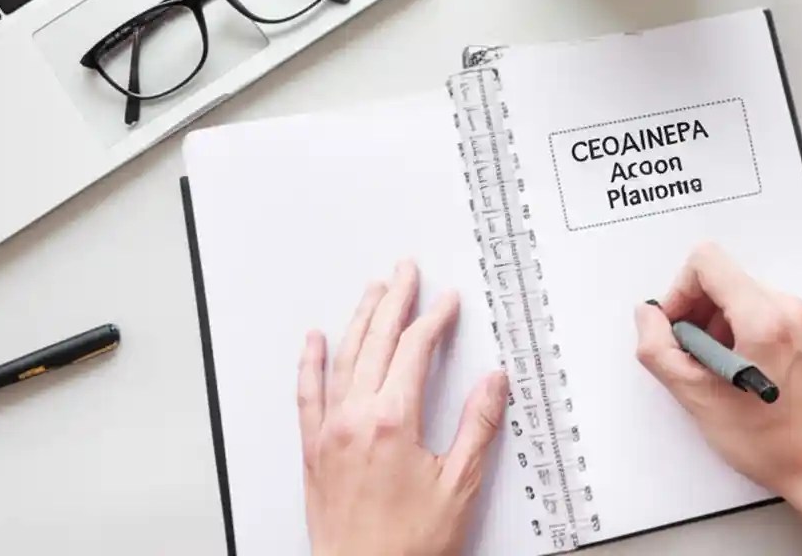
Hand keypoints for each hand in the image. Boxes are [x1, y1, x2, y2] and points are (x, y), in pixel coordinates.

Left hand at [297, 260, 508, 555]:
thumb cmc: (407, 547)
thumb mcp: (459, 486)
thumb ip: (478, 427)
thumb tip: (494, 383)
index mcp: (392, 421)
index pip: (415, 351)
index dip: (434, 320)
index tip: (447, 303)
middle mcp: (354, 419)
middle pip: (377, 341)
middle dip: (394, 301)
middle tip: (405, 273)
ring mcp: (329, 432)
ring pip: (343, 358)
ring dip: (359, 319)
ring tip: (372, 291)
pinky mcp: (313, 450)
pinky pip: (307, 394)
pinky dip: (310, 363)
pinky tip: (314, 341)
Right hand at [635, 243, 801, 554]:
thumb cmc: (778, 444)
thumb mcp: (701, 400)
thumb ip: (660, 352)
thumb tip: (648, 317)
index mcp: (764, 317)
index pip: (706, 262)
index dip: (678, 292)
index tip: (676, 331)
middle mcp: (789, 308)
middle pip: (722, 281)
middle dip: (695, 316)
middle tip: (694, 362)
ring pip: (739, 300)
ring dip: (716, 330)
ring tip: (720, 376)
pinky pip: (761, 316)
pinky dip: (739, 337)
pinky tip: (741, 378)